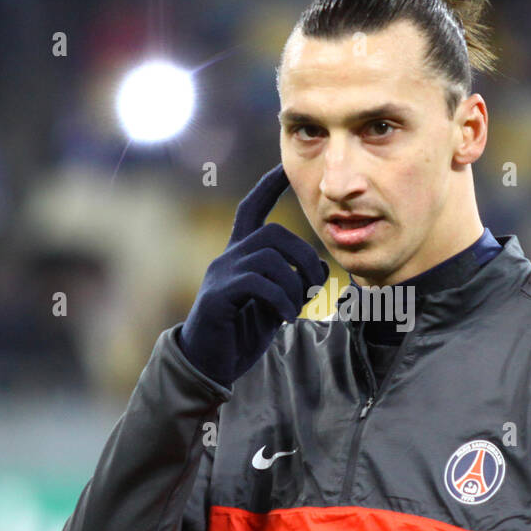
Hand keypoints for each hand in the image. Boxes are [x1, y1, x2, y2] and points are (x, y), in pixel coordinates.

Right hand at [178, 164, 327, 387]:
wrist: (210, 363)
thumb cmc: (242, 332)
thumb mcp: (276, 304)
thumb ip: (293, 284)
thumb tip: (321, 269)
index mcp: (240, 255)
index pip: (252, 209)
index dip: (268, 187)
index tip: (283, 167)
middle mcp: (227, 257)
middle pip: (273, 233)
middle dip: (304, 256)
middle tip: (315, 286)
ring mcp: (220, 275)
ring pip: (268, 257)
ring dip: (294, 283)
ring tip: (297, 307)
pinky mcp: (217, 296)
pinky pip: (258, 283)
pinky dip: (282, 300)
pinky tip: (286, 318)